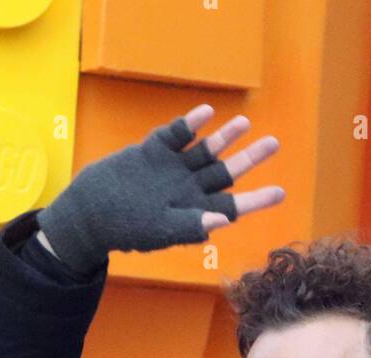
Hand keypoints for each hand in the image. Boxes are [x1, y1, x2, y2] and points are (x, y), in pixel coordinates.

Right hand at [37, 103, 284, 273]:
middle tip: (275, 145)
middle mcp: (188, 188)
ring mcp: (172, 168)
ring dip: (224, 137)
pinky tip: (205, 113)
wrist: (90, 211)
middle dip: (250, 159)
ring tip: (245, 124)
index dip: (256, 200)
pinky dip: (189, 124)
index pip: (232, 206)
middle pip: (225, 173)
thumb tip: (220, 223)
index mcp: (195, 212)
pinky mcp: (153, 150)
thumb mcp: (159, 232)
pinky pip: (176, 134)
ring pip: (205, 150)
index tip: (280, 193)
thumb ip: (189, 228)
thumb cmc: (125, 229)